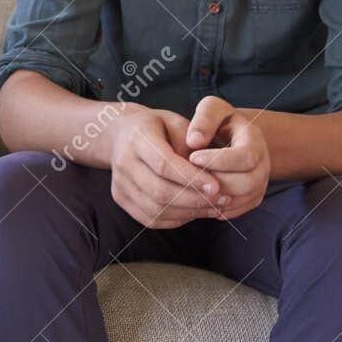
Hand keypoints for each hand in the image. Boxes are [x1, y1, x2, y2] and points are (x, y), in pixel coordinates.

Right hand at [104, 106, 224, 229]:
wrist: (120, 133)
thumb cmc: (157, 126)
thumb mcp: (176, 122)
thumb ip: (191, 144)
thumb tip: (206, 173)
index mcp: (137, 138)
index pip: (163, 164)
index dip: (191, 179)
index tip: (216, 186)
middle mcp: (124, 163)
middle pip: (159, 191)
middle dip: (194, 200)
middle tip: (221, 199)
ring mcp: (119, 184)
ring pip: (156, 210)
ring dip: (189, 213)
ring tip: (214, 207)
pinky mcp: (121, 199)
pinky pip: (150, 219)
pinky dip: (176, 220)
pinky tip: (194, 212)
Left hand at [183, 96, 270, 219]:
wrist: (234, 137)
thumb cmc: (220, 122)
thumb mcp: (213, 109)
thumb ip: (204, 119)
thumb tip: (194, 141)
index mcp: (255, 141)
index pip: (245, 157)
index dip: (218, 160)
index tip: (193, 157)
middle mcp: (262, 166)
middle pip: (246, 183)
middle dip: (215, 180)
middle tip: (188, 175)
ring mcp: (259, 185)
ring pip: (239, 200)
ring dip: (212, 196)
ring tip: (189, 186)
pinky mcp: (250, 199)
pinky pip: (233, 212)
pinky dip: (212, 208)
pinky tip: (195, 196)